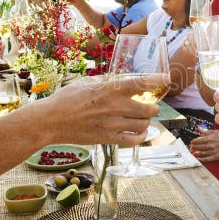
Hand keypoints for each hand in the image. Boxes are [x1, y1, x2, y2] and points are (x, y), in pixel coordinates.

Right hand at [44, 73, 168, 145]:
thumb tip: (124, 80)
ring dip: (147, 121)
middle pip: (149, 108)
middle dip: (154, 106)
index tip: (167, 78)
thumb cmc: (67, 98)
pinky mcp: (108, 138)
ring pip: (144, 125)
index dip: (158, 80)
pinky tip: (139, 132)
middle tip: (151, 105)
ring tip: (143, 118)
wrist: (51, 121)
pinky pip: (134, 140)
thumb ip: (108, 82)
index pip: (142, 83)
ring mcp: (112, 124)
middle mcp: (115, 106)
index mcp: (110, 88)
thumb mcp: (88, 82)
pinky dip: (141, 136)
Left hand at [189, 127, 218, 161]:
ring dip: (196, 153)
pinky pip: (207, 159)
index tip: (191, 142)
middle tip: (191, 147)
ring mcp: (213, 151)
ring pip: (202, 153)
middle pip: (199, 147)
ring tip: (194, 153)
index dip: (193, 141)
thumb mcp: (215, 131)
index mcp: (210, 138)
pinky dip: (202, 159)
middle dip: (194, 147)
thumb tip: (199, 128)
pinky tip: (199, 159)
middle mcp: (211, 145)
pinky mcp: (216, 156)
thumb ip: (206, 131)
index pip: (198, 140)